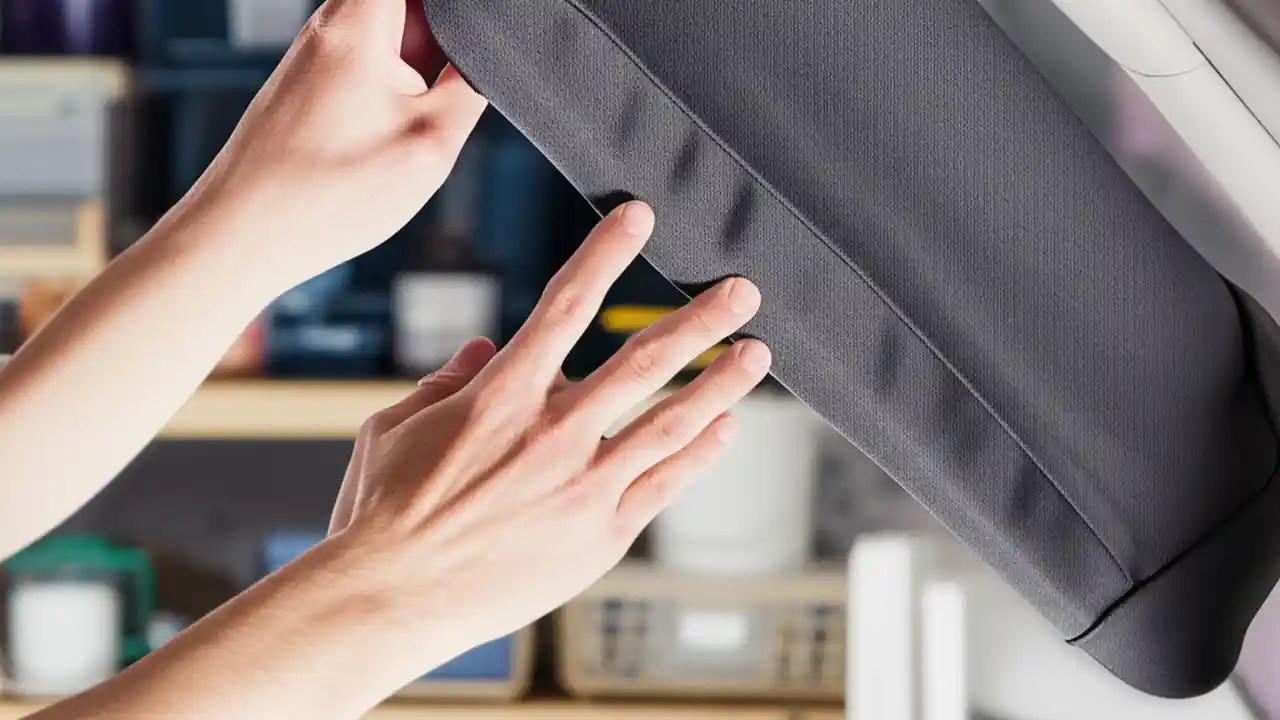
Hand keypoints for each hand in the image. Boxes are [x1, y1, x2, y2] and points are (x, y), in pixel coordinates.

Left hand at [187, 0, 484, 281]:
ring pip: (394, 48)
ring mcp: (315, 59)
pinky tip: (376, 151)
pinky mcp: (307, 90)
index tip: (457, 65)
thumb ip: (471, 86)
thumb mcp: (433, 140)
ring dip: (416, 85)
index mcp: (360, 19)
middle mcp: (330, 27)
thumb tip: (487, 60)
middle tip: (436, 103)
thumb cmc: (326, 195)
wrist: (243, 236)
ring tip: (401, 135)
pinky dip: (388, 108)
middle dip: (441, 52)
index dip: (457, 15)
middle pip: (414, 12)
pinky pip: (369, 79)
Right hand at [328, 202, 771, 663]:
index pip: (565, 304)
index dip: (605, 253)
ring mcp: (583, 485)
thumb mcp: (393, 426)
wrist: (388, 599)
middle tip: (742, 292)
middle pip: (646, 358)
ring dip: (721, 383)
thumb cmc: (383, 512)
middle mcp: (553, 432)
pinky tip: (727, 429)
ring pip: (671, 421)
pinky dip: (700, 452)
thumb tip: (482, 350)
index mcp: (500, 395)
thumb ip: (444, 381)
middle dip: (702, 319)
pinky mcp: (600, 535)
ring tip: (756, 354)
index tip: (638, 217)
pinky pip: (664, 484)